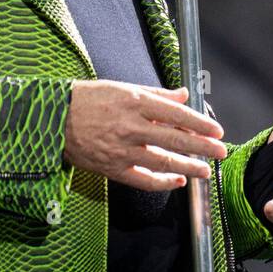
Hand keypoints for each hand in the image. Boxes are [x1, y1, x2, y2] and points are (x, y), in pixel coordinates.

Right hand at [62, 80, 224, 189]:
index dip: (200, 124)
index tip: (216, 130)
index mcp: (135, 102)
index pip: (176, 115)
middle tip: (220, 152)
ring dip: (188, 168)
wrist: (53, 120)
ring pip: (163, 162)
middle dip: (202, 147)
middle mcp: (131, 127)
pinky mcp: (113, 168)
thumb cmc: (87, 100)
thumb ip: (156, 94)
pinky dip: (162, 183)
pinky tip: (177, 182)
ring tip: (205, 171)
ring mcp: (122, 150)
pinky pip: (142, 180)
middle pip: (175, 140)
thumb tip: (183, 95)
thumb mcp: (122, 88)